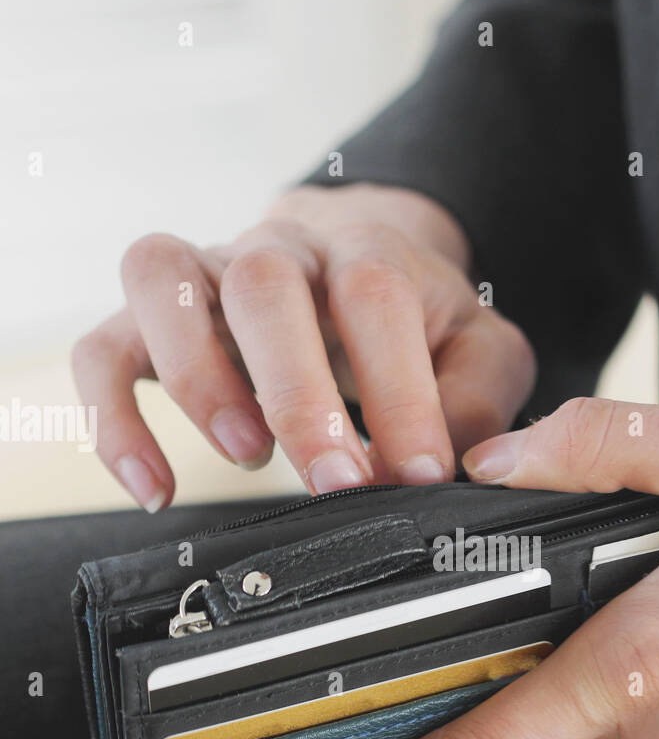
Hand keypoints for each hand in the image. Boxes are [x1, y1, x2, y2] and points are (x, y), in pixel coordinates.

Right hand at [72, 183, 534, 509]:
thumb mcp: (476, 349)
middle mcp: (275, 251)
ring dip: (196, 377)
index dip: (397, 390)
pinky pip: (101, 351)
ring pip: (161, 282)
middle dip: (296, 394)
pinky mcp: (150, 319)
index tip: (419, 475)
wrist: (345, 254)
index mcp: (365, 251)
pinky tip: (154, 487)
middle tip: (335, 481)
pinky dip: (114, 420)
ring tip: (247, 456)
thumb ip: (476, 401)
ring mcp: (204, 276)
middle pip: (263, 286)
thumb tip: (453, 470)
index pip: (375, 298)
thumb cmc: (412, 316)